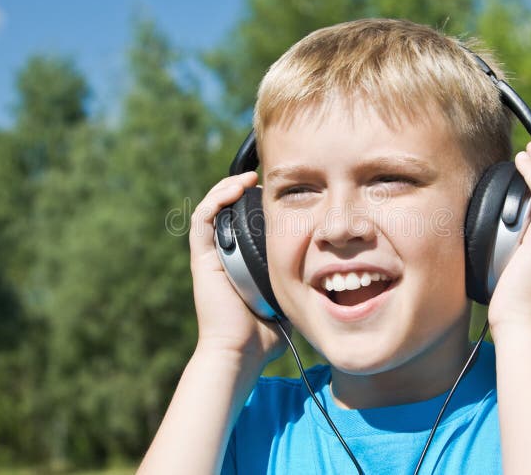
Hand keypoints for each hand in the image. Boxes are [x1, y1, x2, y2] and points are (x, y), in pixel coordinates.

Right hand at [188, 171, 285, 365]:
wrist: (242, 352)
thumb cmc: (266, 332)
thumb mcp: (289, 294)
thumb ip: (300, 278)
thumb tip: (329, 266)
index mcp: (242, 260)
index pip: (245, 222)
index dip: (258, 203)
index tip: (281, 192)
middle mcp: (224, 254)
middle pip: (228, 210)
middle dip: (244, 190)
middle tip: (267, 180)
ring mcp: (211, 255)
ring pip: (212, 209)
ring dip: (228, 188)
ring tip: (249, 178)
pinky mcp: (201, 259)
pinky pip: (203, 220)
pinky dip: (216, 200)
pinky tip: (235, 189)